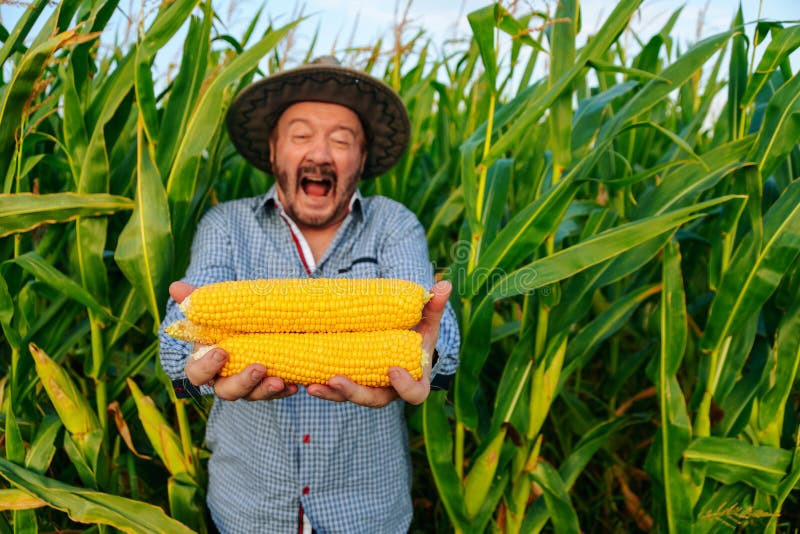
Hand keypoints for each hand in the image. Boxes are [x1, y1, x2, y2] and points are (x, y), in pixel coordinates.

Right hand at [170, 281, 297, 400]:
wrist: (254, 327)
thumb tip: (175, 286)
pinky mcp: (268, 387)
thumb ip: (197, 300)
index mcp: (206, 363)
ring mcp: (247, 387)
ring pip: (253, 396)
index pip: (197, 374)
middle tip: (259, 367)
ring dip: (266, 390)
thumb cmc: (227, 321)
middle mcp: (225, 380)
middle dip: (242, 382)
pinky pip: (276, 394)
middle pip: (227, 391)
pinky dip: (285, 390)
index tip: (222, 352)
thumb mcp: (216, 308)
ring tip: (280, 380)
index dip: (206, 367)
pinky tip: (297, 385)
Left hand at [306, 280, 451, 406]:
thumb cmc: (417, 333)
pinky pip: (336, 391)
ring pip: (350, 398)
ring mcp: (368, 390)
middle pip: (375, 399)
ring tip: (312, 385)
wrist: (398, 340)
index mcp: (415, 380)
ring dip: (332, 394)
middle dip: (355, 392)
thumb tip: (445, 284)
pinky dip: (322, 387)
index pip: (415, 393)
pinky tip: (304, 381)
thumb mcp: (426, 320)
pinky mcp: (350, 385)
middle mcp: (390, 391)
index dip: (405, 386)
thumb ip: (434, 305)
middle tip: (337, 379)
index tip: (392, 369)